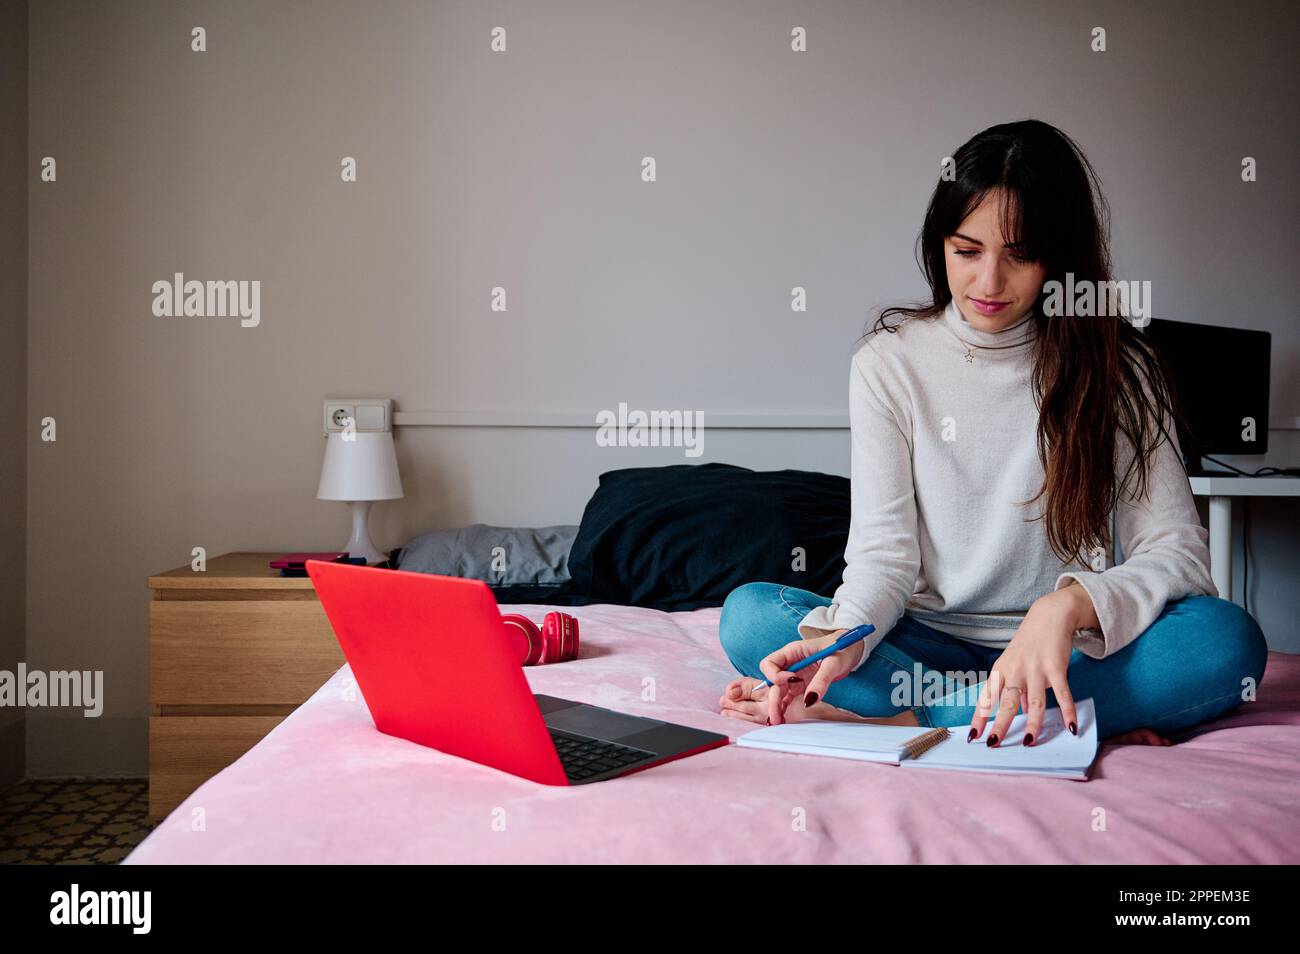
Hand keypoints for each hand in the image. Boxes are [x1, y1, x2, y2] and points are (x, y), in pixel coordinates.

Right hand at [727, 630, 864, 725]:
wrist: (851, 649)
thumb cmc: (842, 648)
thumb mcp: (833, 663)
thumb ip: (821, 680)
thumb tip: (809, 700)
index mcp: (792, 651)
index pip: (769, 663)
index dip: (775, 675)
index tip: (792, 680)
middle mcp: (789, 664)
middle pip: (771, 682)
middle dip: (773, 699)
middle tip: (777, 716)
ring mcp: (793, 675)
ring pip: (777, 692)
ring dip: (776, 706)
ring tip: (778, 722)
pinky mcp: (800, 685)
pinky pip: (787, 697)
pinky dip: (784, 708)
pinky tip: (784, 719)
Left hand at [968, 596, 1079, 746]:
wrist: (1049, 616)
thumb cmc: (1029, 644)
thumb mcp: (1016, 665)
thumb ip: (1018, 690)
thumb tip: (1024, 714)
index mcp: (1000, 671)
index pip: (986, 698)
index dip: (979, 717)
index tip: (973, 737)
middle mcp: (1014, 671)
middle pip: (1005, 703)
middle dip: (999, 725)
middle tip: (994, 744)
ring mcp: (1035, 669)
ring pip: (1033, 702)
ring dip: (1032, 724)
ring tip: (1029, 742)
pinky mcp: (1056, 667)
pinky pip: (1062, 694)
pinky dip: (1067, 711)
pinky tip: (1071, 727)